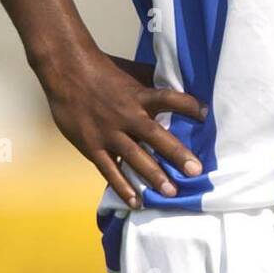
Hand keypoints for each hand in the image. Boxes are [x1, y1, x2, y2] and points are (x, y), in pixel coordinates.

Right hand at [38, 46, 207, 207]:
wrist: (67, 72)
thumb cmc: (105, 70)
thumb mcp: (133, 72)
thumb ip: (154, 81)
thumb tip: (180, 81)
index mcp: (140, 95)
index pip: (169, 98)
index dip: (188, 105)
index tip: (205, 113)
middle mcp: (127, 115)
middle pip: (156, 136)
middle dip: (177, 154)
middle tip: (196, 171)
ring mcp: (109, 133)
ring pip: (135, 157)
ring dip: (154, 176)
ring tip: (171, 192)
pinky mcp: (92, 146)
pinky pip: (110, 170)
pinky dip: (123, 187)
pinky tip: (136, 202)